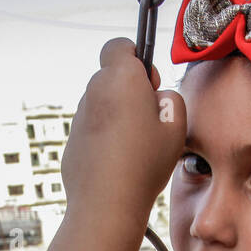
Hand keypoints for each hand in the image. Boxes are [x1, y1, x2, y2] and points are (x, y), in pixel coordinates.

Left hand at [61, 38, 185, 217]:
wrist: (107, 205)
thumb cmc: (145, 165)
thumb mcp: (177, 128)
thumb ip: (172, 99)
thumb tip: (158, 97)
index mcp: (120, 79)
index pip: (120, 45)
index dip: (137, 57)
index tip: (150, 82)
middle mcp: (94, 92)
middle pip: (112, 77)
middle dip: (130, 90)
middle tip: (149, 119)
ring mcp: (80, 117)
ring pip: (102, 104)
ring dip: (117, 115)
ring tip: (136, 146)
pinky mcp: (72, 140)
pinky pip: (93, 129)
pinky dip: (105, 137)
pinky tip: (119, 162)